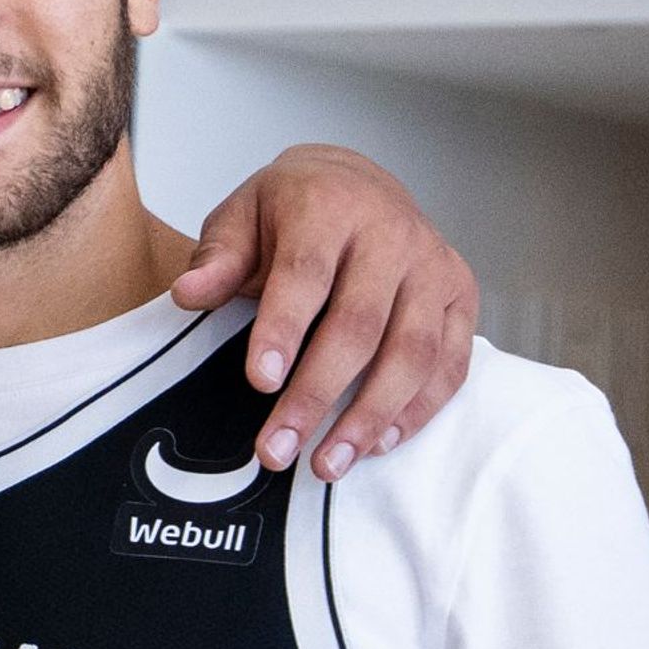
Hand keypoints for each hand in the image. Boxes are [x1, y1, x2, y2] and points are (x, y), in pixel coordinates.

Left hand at [169, 143, 479, 480]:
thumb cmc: (291, 212)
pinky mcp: (460, 295)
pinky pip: (450, 362)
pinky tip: (377, 444)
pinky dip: (417, 409)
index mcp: (329, 208)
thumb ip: (218, 261)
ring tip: (328, 464)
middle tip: (277, 451)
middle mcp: (391, 234)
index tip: (260, 383)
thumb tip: (187, 294)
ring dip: (369, 416)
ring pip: (411, 351)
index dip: (283, 330)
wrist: (356, 183)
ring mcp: (433, 266)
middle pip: (358, 325)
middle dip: (316, 395)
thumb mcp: (241, 218)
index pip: (306, 274)